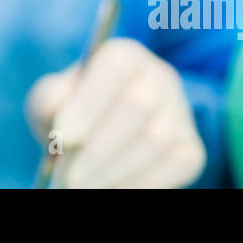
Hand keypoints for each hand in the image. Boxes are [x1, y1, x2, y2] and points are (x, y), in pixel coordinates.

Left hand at [25, 39, 205, 188]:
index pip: (114, 66)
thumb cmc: (74, 112)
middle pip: (137, 105)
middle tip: (68, 176)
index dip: (89, 102)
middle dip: (98, 147)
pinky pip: (175, 166)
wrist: (103, 136)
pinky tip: (110, 187)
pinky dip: (138, 183)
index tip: (63, 137)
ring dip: (113, 169)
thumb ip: (50, 100)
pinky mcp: (192, 148)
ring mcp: (181, 112)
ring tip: (81, 184)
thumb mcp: (54, 99)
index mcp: (125, 55)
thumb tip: (58, 117)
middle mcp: (160, 77)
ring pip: (155, 139)